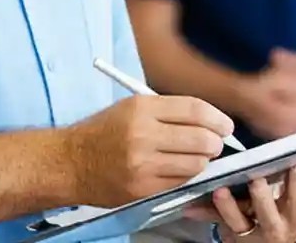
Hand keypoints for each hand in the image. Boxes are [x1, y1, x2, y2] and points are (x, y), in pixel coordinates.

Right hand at [63, 95, 232, 207]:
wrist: (69, 162)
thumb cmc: (102, 132)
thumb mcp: (131, 107)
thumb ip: (169, 112)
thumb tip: (208, 120)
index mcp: (142, 108)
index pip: (194, 110)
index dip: (217, 118)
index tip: (225, 125)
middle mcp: (143, 134)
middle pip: (201, 138)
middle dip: (216, 142)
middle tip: (215, 143)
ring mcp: (142, 164)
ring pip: (195, 164)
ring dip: (203, 161)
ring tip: (196, 157)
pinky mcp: (141, 188)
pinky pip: (180, 182)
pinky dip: (186, 175)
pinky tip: (179, 169)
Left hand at [183, 147, 295, 241]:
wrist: (270, 238)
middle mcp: (279, 229)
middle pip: (273, 216)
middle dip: (266, 198)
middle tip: (258, 178)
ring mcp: (253, 234)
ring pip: (241, 224)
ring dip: (230, 208)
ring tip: (223, 189)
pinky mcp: (230, 234)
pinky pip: (214, 225)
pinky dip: (205, 213)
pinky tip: (195, 202)